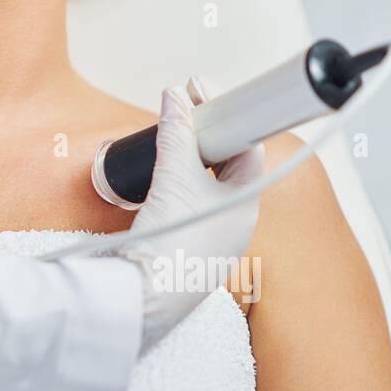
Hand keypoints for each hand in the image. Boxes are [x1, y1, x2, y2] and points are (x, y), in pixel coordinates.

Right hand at [119, 76, 264, 351]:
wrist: (142, 296)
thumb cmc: (172, 245)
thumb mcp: (174, 176)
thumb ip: (176, 133)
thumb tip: (175, 98)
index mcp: (246, 204)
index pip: (247, 148)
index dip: (228, 117)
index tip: (205, 94)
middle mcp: (234, 222)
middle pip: (226, 165)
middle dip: (205, 137)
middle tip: (184, 111)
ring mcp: (210, 237)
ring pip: (205, 186)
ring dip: (188, 160)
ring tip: (167, 140)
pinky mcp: (184, 248)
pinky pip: (186, 206)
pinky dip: (173, 185)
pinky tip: (155, 178)